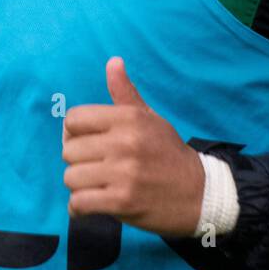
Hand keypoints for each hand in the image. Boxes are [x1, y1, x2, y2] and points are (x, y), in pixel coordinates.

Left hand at [61, 57, 204, 237]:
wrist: (199, 193)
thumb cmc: (168, 154)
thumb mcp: (150, 119)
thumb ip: (125, 93)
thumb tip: (113, 61)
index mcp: (129, 118)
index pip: (74, 120)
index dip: (75, 133)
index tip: (88, 143)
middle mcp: (125, 142)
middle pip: (69, 150)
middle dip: (78, 162)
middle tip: (95, 167)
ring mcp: (124, 173)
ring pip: (71, 177)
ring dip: (79, 186)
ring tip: (95, 186)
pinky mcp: (123, 201)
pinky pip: (80, 203)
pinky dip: (79, 208)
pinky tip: (89, 205)